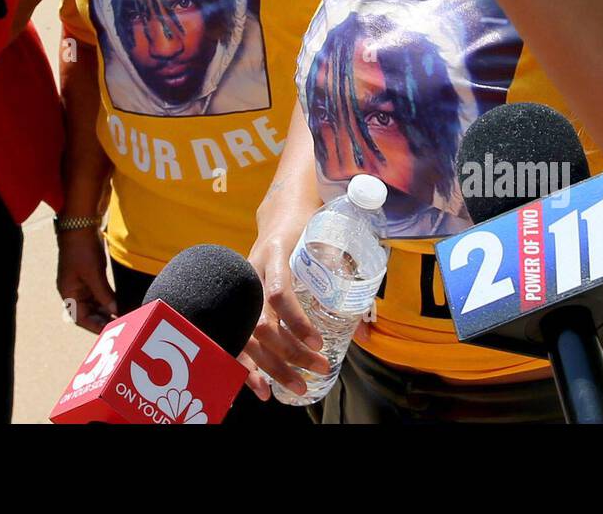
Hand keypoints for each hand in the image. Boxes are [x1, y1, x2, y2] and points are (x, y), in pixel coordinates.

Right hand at [56, 228, 118, 333]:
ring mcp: (82, 284)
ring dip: (108, 311)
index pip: (80, 318)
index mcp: (68, 292)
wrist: (81, 224)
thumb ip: (103, 294)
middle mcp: (73, 291)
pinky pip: (99, 294)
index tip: (111, 332)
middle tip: (122, 326)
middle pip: (88, 313)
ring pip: (95, 305)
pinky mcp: (90, 276)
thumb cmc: (82, 248)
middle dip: (104, 320)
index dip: (95, 326)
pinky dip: (109, 300)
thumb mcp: (93, 273)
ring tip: (123, 317)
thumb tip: (114, 310)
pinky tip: (120, 304)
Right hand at [238, 211, 331, 400]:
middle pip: (262, 322)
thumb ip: (345, 283)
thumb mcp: (328, 245)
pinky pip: (237, 336)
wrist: (280, 212)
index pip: (278, 292)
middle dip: (289, 353)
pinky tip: (260, 387)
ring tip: (295, 390)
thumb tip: (366, 335)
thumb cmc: (308, 229)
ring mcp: (242, 289)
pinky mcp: (239, 302)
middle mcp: (253, 273)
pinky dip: (246, 365)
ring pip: (247, 335)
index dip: (296, 321)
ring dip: (270, 367)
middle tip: (319, 369)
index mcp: (276, 254)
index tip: (318, 343)